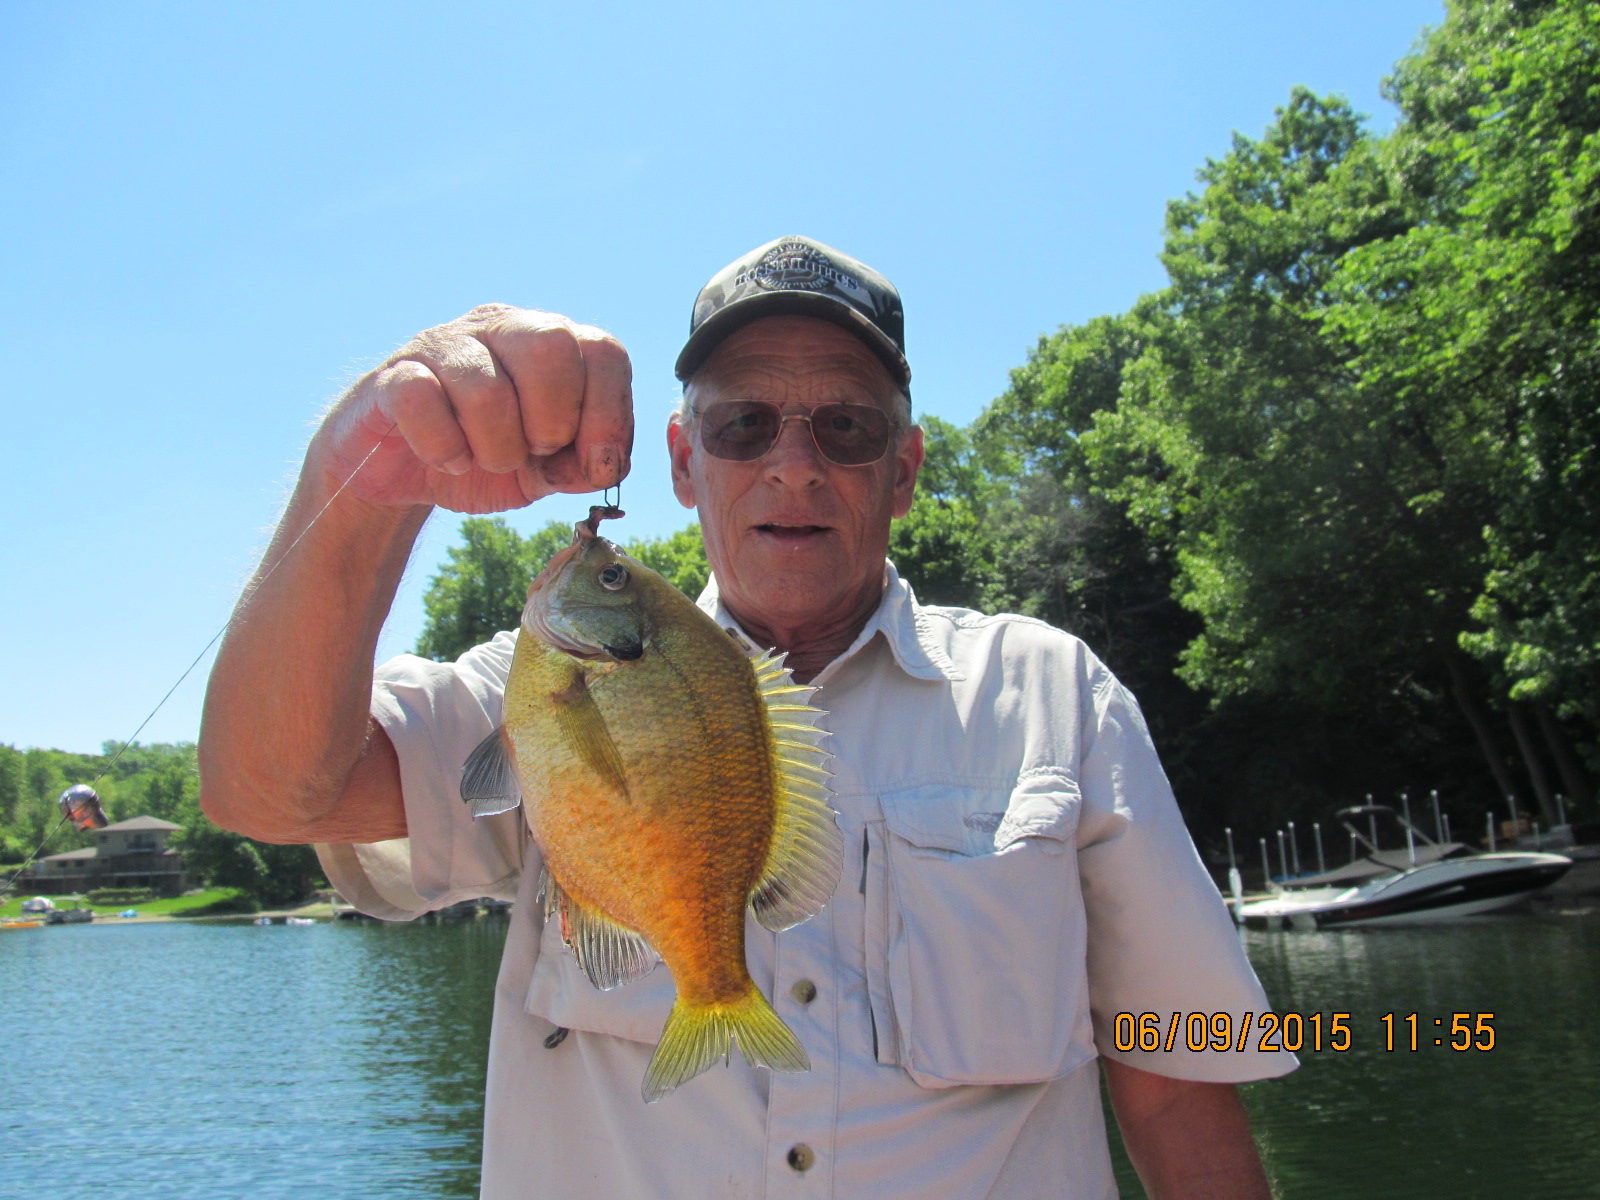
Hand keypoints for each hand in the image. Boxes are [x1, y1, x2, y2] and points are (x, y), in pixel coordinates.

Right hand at [314, 305, 632, 512]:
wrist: (408, 471)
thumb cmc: (487, 457)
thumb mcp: (550, 470)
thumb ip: (588, 464)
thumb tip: (607, 462)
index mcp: (550, 343)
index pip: (604, 352)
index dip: (609, 415)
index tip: (593, 463)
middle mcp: (501, 328)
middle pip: (551, 347)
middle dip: (552, 422)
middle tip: (534, 453)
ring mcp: (444, 345)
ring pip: (487, 389)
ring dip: (496, 450)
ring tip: (485, 461)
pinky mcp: (393, 376)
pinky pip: (423, 404)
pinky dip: (444, 449)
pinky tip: (448, 459)